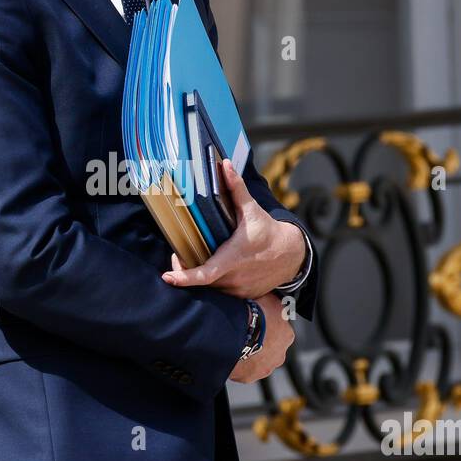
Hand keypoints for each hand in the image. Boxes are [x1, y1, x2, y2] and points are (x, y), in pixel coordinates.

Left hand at [161, 158, 305, 297]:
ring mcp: (239, 289)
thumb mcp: (251, 210)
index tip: (168, 277)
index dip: (185, 277)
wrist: (291, 255)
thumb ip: (236, 188)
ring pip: (211, 288)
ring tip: (198, 260)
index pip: (205, 273)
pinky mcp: (243, 296)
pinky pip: (222, 292)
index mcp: (233, 257)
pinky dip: (216, 283)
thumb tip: (225, 164)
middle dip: (186, 269)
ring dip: (201, 276)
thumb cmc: (268, 231)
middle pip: (201, 279)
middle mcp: (235, 277)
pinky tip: (216, 268)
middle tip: (179, 256)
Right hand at [228, 293, 294, 382]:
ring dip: (251, 353)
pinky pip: (244, 369)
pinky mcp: (249, 377)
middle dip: (261, 342)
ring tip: (238, 343)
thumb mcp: (270, 299)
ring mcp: (265, 368)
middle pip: (271, 348)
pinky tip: (232, 353)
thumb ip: (275, 303)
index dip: (268, 324)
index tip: (258, 321)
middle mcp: (280, 355)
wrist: (235, 332)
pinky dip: (239, 363)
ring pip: (258, 360)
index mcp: (288, 335)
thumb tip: (275, 301)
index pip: (281, 330)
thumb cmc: (253, 315)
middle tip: (247, 332)